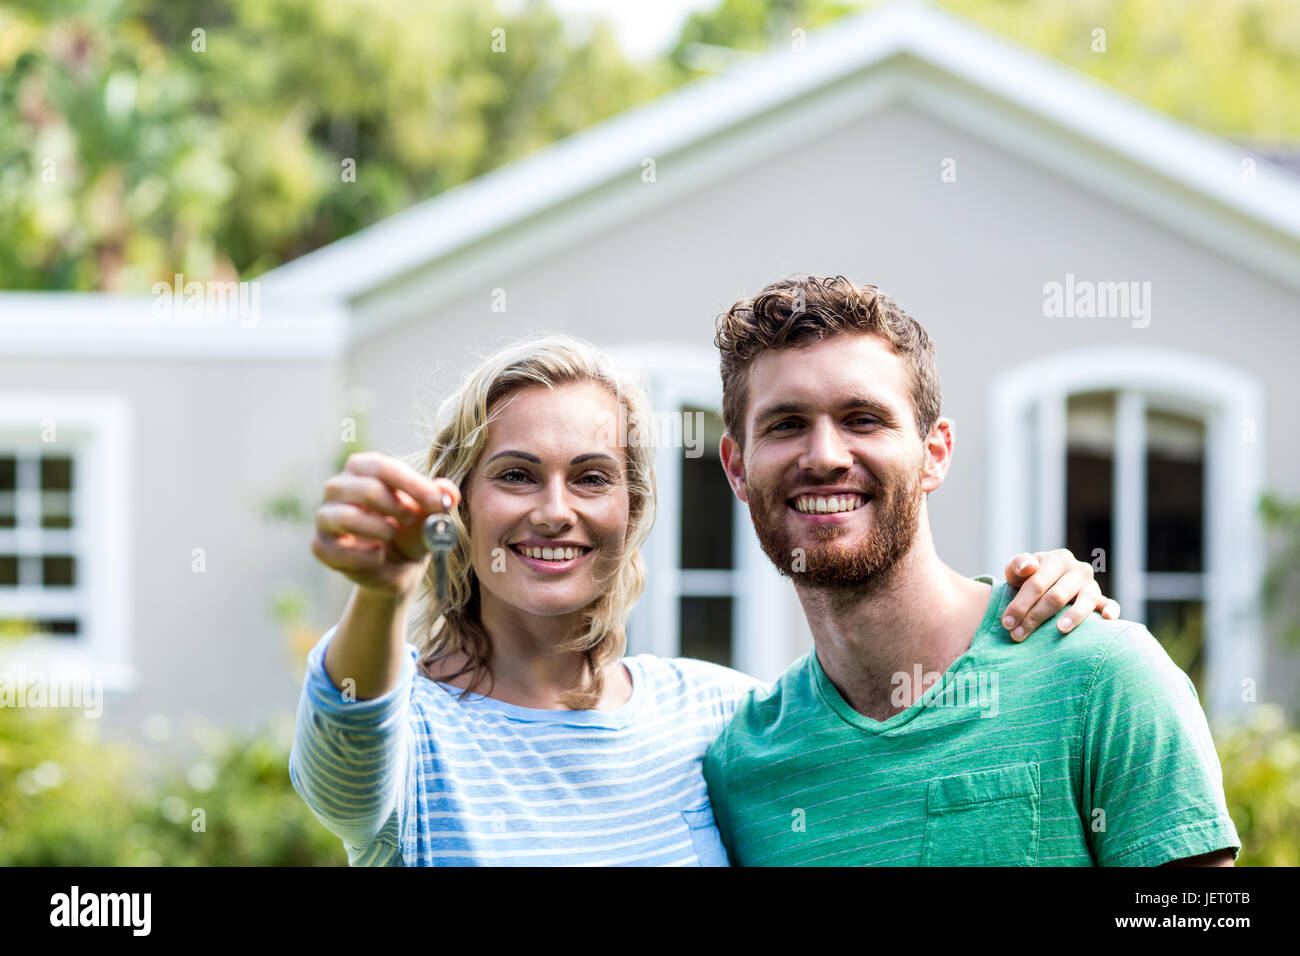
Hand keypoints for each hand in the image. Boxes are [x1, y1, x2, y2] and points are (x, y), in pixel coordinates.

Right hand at [311, 451, 460, 597]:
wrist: (399, 564)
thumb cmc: (413, 528)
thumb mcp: (431, 514)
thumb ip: (441, 499)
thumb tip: (449, 493)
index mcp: (364, 469)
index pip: (382, 467)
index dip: (412, 484)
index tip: (437, 502)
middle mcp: (339, 487)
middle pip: (364, 489)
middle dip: (396, 506)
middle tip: (411, 518)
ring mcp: (326, 516)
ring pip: (346, 518)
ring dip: (379, 530)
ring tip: (391, 535)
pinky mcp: (321, 545)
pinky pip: (338, 551)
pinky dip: (364, 557)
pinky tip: (378, 556)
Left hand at [1000, 549, 1119, 641]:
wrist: (1045, 587)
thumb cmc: (1028, 580)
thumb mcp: (1017, 572)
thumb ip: (1017, 566)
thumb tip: (1028, 567)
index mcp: (1057, 559)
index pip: (1037, 583)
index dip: (1020, 604)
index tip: (1006, 623)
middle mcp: (1078, 570)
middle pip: (1057, 595)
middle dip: (1035, 617)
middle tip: (1018, 635)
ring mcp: (1092, 585)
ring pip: (1086, 599)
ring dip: (1073, 616)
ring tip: (1059, 630)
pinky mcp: (1102, 600)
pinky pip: (1110, 604)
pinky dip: (1111, 610)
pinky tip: (1107, 619)